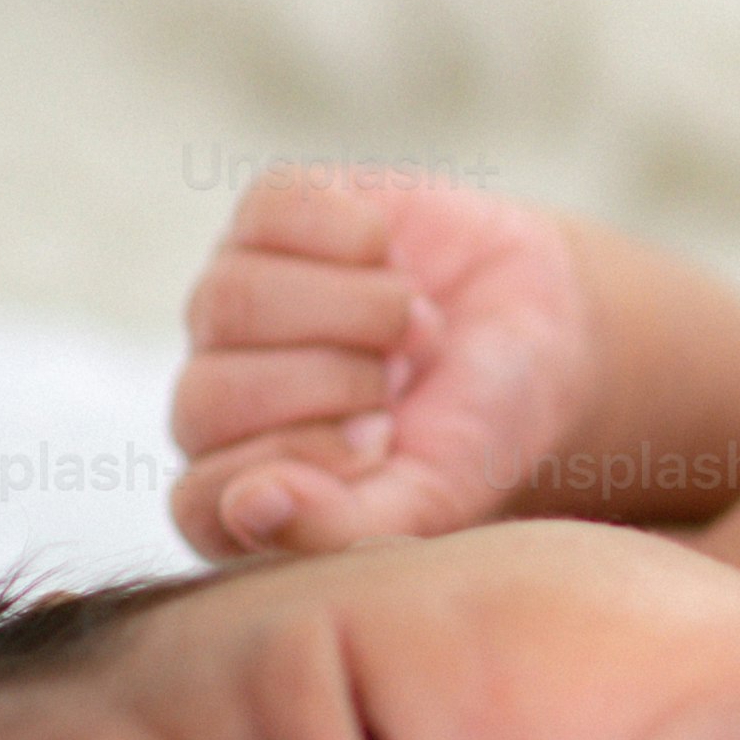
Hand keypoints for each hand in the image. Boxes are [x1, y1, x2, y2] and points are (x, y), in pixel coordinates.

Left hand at [168, 168, 600, 561]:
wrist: (540, 329)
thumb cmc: (479, 429)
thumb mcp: (435, 495)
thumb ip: (342, 528)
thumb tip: (247, 507)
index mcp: (242, 490)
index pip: (199, 502)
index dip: (295, 465)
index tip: (383, 444)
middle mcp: (215, 400)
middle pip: (208, 394)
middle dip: (334, 384)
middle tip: (402, 385)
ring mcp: (231, 302)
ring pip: (231, 297)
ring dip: (355, 309)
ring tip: (413, 325)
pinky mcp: (266, 218)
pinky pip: (272, 210)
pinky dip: (351, 232)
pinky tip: (390, 253)